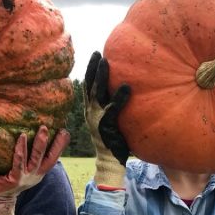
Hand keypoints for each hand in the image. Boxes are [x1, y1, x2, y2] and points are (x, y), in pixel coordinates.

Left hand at [0, 125, 69, 214]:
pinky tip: (21, 137)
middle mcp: (34, 175)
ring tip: (43, 130)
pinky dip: (21, 150)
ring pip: (36, 159)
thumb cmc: (6, 180)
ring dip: (40, 144)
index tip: (66, 132)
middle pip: (48, 158)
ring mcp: (25, 177)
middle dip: (55, 144)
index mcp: (38, 172)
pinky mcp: (14, 179)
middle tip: (59, 129)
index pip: (52, 158)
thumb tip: (26, 133)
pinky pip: (19, 163)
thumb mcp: (21, 169)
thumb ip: (27, 157)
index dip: (60, 146)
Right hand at [84, 52, 130, 187]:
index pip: (87, 87)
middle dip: (92, 68)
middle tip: (98, 53)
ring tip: (106, 62)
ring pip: (97, 94)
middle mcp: (91, 113)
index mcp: (91, 111)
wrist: (110, 162)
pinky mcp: (107, 126)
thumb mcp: (110, 121)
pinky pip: (113, 109)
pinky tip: (127, 87)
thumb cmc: (114, 141)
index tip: (95, 56)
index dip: (90, 71)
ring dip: (101, 77)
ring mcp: (97, 119)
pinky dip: (120, 98)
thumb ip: (114, 108)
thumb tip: (127, 91)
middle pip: (89, 86)